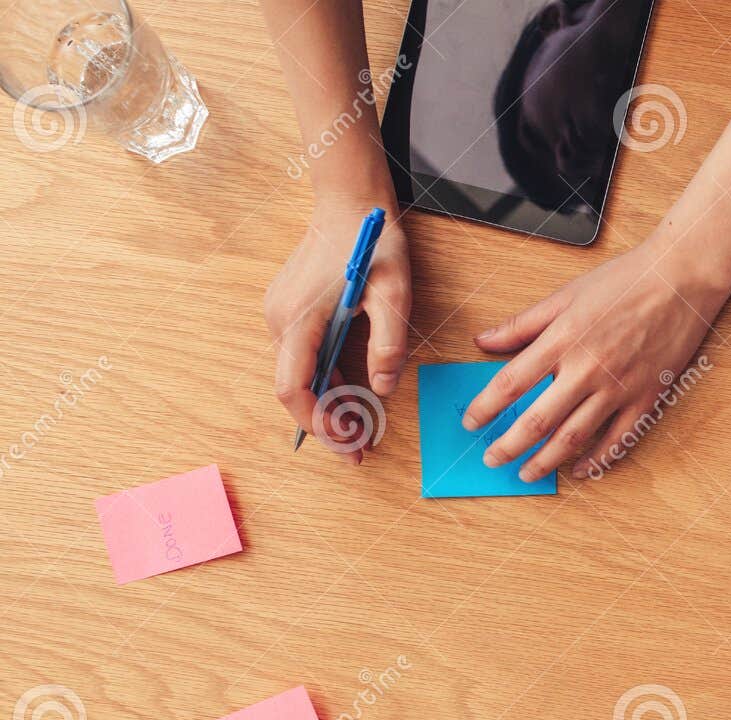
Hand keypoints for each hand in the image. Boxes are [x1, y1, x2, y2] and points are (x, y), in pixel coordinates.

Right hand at [264, 196, 410, 462]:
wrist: (349, 203)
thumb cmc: (372, 243)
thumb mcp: (394, 294)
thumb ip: (389, 343)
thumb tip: (382, 389)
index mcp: (300, 318)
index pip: (293, 386)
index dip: (317, 421)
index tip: (346, 443)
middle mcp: (280, 320)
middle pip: (292, 389)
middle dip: (324, 424)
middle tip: (359, 450)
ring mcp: (281, 316)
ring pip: (296, 377)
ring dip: (326, 406)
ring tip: (360, 431)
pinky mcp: (290, 313)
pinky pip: (302, 359)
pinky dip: (324, 383)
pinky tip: (351, 398)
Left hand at [463, 237, 730, 481]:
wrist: (680, 280)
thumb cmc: (625, 281)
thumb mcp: (566, 295)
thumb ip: (523, 323)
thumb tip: (484, 340)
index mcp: (563, 340)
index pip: (511, 383)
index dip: (486, 408)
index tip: (472, 422)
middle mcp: (587, 368)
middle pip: (537, 420)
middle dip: (509, 446)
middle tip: (492, 460)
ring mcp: (617, 387)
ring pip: (573, 437)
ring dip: (545, 462)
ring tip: (527, 473)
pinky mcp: (645, 398)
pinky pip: (617, 440)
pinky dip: (597, 460)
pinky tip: (579, 470)